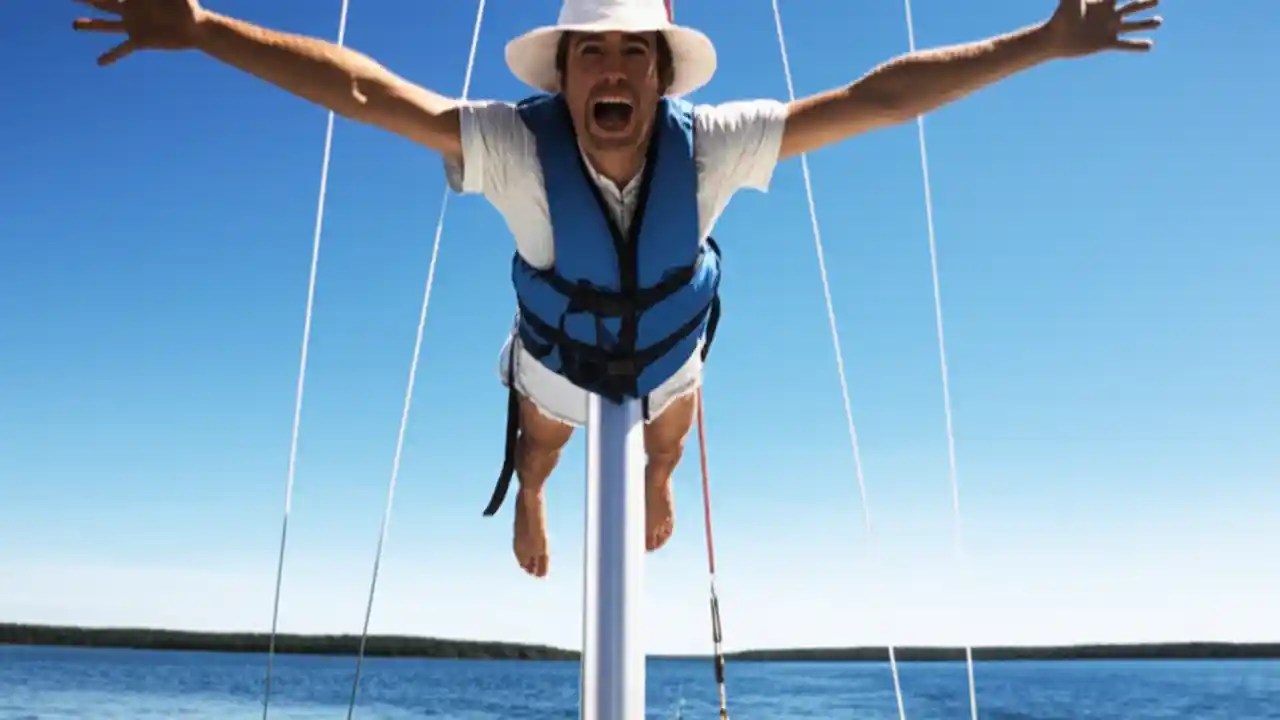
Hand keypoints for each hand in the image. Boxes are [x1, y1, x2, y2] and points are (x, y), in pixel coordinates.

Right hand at [72, 0, 205, 65]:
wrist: (196, 28)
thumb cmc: (187, 6)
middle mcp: (130, 10)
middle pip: (102, 3)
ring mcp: (133, 26)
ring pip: (106, 25)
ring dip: (90, 25)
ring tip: (74, 25)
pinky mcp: (140, 41)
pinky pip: (122, 49)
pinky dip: (111, 55)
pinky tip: (100, 63)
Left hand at [1046, 0, 1161, 57]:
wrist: (1055, 38)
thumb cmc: (1061, 15)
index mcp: (1103, 3)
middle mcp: (1109, 15)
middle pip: (1132, 7)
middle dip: (1144, 4)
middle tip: (1157, 0)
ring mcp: (1109, 30)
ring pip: (1132, 25)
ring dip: (1145, 24)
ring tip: (1159, 22)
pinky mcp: (1107, 43)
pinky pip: (1126, 45)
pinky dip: (1137, 46)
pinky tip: (1149, 45)